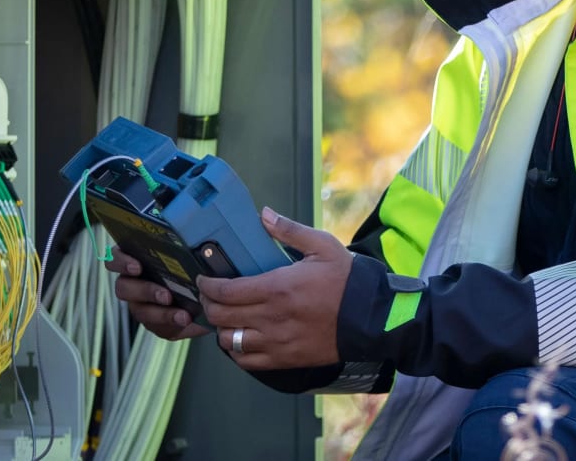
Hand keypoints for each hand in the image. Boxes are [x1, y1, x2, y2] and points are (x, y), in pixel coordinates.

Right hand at [107, 253, 210, 341]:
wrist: (205, 294)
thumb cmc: (190, 269)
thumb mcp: (187, 259)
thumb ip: (184, 254)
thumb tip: (199, 250)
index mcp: (135, 261)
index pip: (115, 258)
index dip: (121, 262)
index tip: (136, 267)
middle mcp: (132, 284)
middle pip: (123, 287)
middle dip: (145, 291)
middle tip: (166, 295)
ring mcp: (140, 306)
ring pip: (140, 311)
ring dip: (160, 313)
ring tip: (182, 315)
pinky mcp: (154, 324)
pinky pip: (158, 327)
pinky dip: (173, 324)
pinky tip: (187, 319)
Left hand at [198, 206, 351, 370]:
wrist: (371, 318)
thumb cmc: (347, 281)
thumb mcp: (322, 246)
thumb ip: (289, 230)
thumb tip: (263, 214)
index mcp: (277, 287)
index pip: (225, 291)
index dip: (207, 286)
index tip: (204, 280)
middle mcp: (271, 318)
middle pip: (221, 316)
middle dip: (208, 305)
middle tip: (210, 296)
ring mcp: (276, 342)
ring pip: (229, 341)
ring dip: (222, 328)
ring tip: (226, 318)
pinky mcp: (284, 360)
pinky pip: (247, 361)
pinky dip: (237, 351)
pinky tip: (242, 339)